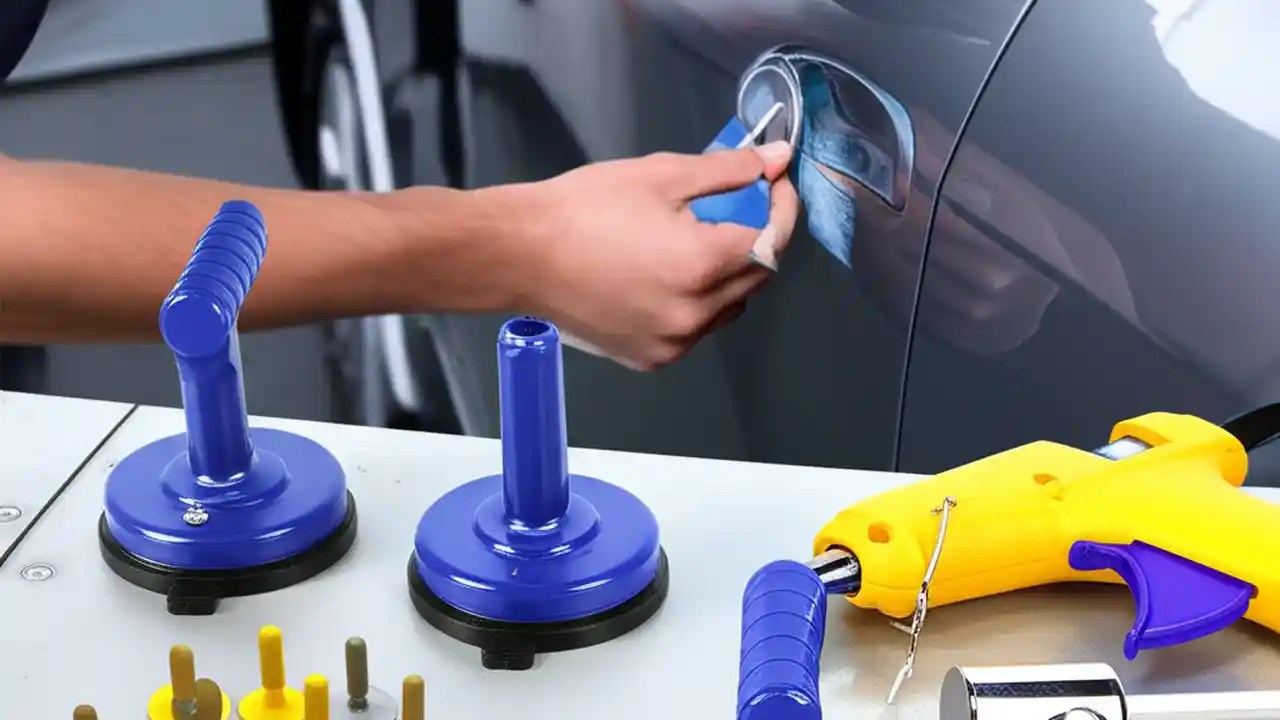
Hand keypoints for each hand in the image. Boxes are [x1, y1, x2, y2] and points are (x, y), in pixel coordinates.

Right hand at [515, 141, 797, 369]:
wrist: (518, 255)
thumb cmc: (581, 209)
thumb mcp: (660, 175)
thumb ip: (727, 170)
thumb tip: (775, 159)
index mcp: (701, 265)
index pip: (773, 240)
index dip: (783, 208)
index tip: (775, 183)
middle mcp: (695, 314)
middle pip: (758, 276)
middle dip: (758, 238)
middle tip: (737, 205)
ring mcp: (674, 343)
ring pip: (730, 307)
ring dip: (730, 275)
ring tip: (697, 242)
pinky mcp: (651, 359)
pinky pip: (697, 329)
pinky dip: (698, 303)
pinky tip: (668, 276)